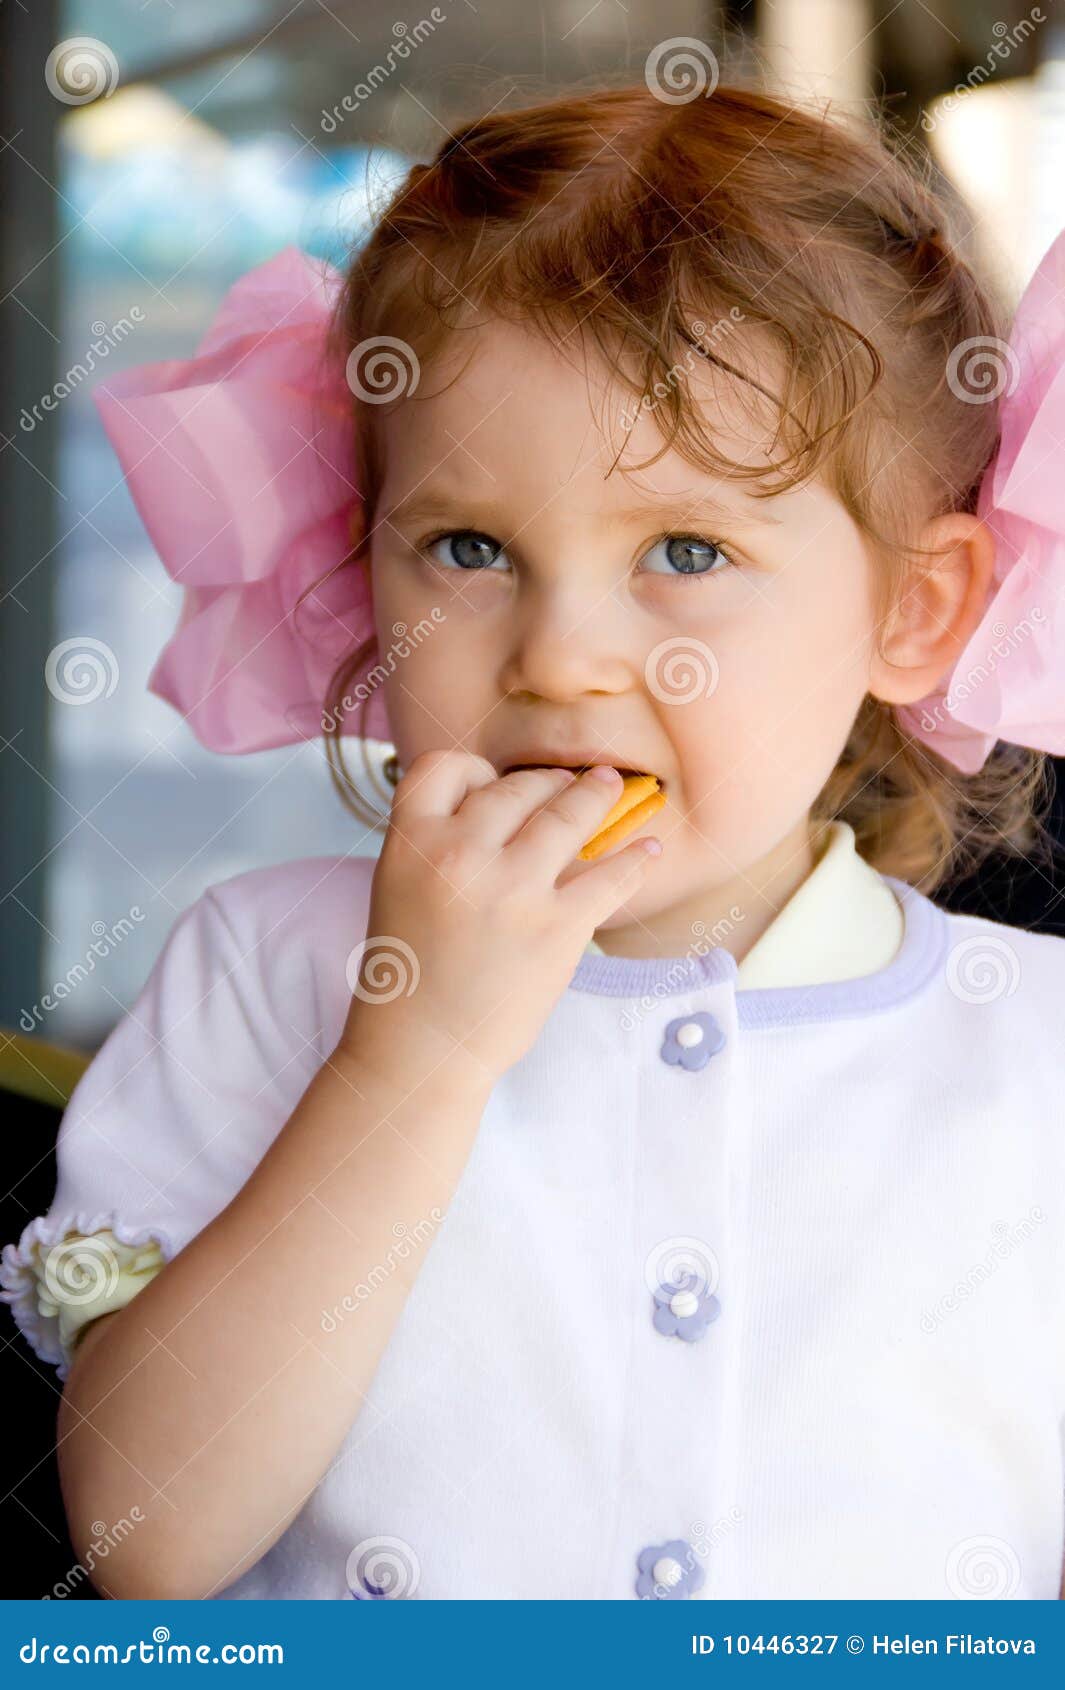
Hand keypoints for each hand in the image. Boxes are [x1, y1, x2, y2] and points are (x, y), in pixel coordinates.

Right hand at [337, 750, 662, 1089]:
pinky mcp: (558, 926)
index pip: (447, 767)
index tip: (494, 786)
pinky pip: (610, 875)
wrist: (422, 1048)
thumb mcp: (399, 887)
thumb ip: (438, 843)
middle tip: (564, 786)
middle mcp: (461, 855)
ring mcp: (514, 889)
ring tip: (609, 787)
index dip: (475, 771)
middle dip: (545, 784)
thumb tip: (502, 803)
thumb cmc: (411, 973)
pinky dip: (635, 859)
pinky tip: (647, 850)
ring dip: (594, 796)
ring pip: (567, 814)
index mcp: (411, 842)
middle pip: (517, 788)